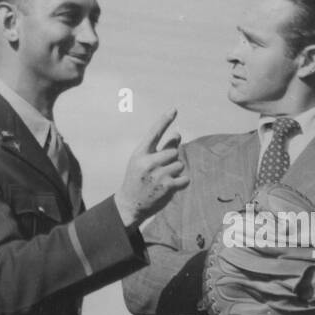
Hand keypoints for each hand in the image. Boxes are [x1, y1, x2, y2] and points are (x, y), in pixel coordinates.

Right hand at [116, 110, 187, 224]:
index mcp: (139, 154)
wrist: (130, 204)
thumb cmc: (139, 179)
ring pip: (179, 165)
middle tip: (159, 171)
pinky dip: (181, 183)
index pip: (154, 133)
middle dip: (171, 161)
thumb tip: (178, 134)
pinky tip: (170, 187)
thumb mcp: (143, 162)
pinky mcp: (168, 187)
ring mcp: (158, 175)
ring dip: (175, 172)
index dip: (164, 120)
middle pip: (173, 152)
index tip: (174, 109)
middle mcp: (148, 162)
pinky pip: (185, 179)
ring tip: (162, 180)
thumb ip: (161, 148)